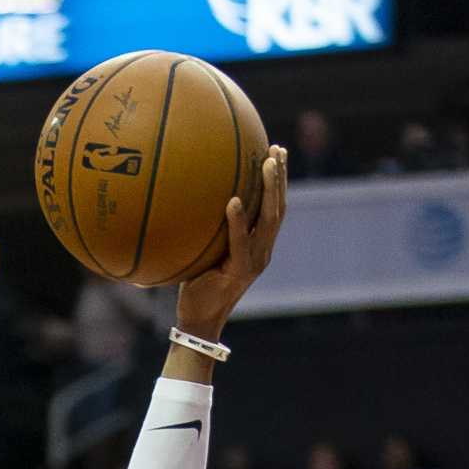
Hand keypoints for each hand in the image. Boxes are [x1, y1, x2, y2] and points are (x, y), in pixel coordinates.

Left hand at [175, 144, 287, 338]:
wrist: (200, 319)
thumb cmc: (197, 284)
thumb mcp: (206, 251)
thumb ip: (209, 228)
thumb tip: (187, 195)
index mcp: (258, 245)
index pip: (275, 207)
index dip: (279, 180)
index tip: (276, 152)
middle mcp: (263, 250)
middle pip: (279, 207)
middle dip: (280, 176)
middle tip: (276, 149)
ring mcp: (255, 261)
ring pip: (270, 219)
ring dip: (270, 189)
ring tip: (267, 164)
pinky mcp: (240, 272)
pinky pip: (241, 242)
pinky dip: (239, 221)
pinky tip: (234, 201)